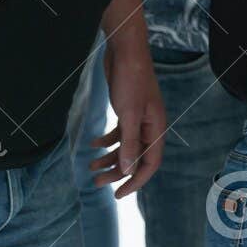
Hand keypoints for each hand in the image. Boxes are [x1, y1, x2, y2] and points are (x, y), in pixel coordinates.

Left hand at [90, 42, 165, 198]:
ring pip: (126, 146)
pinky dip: (105, 141)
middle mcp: (150, 125)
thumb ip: (130, 143)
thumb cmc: (131, 80)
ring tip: (90, 169)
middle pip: (136, 157)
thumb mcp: (128, 114)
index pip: (151, 162)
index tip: (118, 194)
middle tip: (97, 184)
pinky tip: (91, 145)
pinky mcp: (127, 110)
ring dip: (109, 158)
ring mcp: (138, 117)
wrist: (126, 52)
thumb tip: (129, 171)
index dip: (136, 180)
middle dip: (117, 172)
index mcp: (156, 127)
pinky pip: (119, 133)